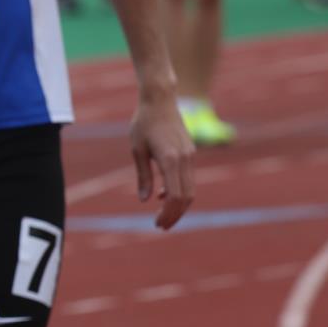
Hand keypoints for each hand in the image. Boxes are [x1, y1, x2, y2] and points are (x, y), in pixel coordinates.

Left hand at [131, 96, 194, 228]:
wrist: (160, 100)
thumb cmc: (143, 123)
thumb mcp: (137, 149)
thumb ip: (143, 176)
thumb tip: (145, 200)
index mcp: (170, 159)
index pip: (174, 195)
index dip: (167, 213)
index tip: (157, 223)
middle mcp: (184, 159)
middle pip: (186, 196)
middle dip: (175, 214)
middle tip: (161, 226)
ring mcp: (190, 156)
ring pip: (190, 189)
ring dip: (178, 205)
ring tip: (163, 217)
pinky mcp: (190, 153)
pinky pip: (188, 178)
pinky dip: (179, 191)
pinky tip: (162, 195)